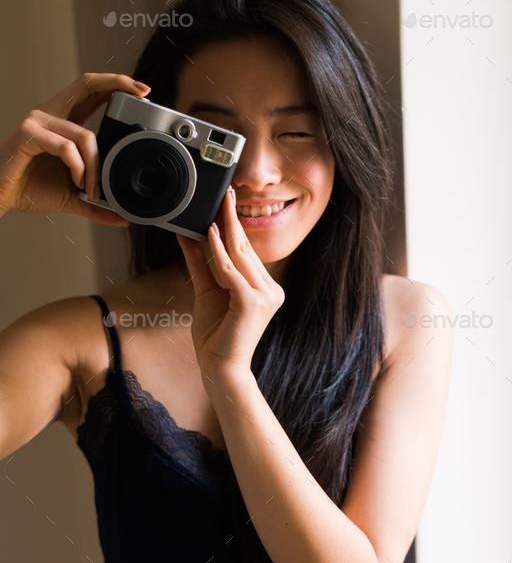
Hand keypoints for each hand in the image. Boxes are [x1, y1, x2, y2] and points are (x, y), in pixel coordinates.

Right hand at [0, 72, 150, 224]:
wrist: (1, 198)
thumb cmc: (30, 188)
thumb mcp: (73, 196)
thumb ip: (97, 204)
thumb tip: (122, 218)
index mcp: (62, 121)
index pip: (91, 90)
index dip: (116, 83)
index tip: (142, 89)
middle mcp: (50, 114)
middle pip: (87, 85)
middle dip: (117, 84)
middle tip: (142, 95)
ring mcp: (38, 122)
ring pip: (84, 135)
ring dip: (95, 166)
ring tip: (91, 189)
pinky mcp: (27, 135)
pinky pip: (65, 147)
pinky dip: (78, 167)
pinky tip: (77, 183)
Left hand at [177, 187, 284, 380]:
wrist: (220, 368)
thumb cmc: (215, 335)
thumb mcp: (206, 291)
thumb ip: (201, 264)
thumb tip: (189, 236)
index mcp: (265, 288)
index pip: (247, 252)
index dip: (234, 227)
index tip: (227, 203)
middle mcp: (271, 290)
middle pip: (246, 249)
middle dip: (233, 220)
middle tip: (225, 194)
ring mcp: (266, 296)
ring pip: (240, 256)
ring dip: (225, 230)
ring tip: (216, 207)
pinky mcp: (253, 302)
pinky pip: (231, 271)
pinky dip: (219, 251)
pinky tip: (210, 234)